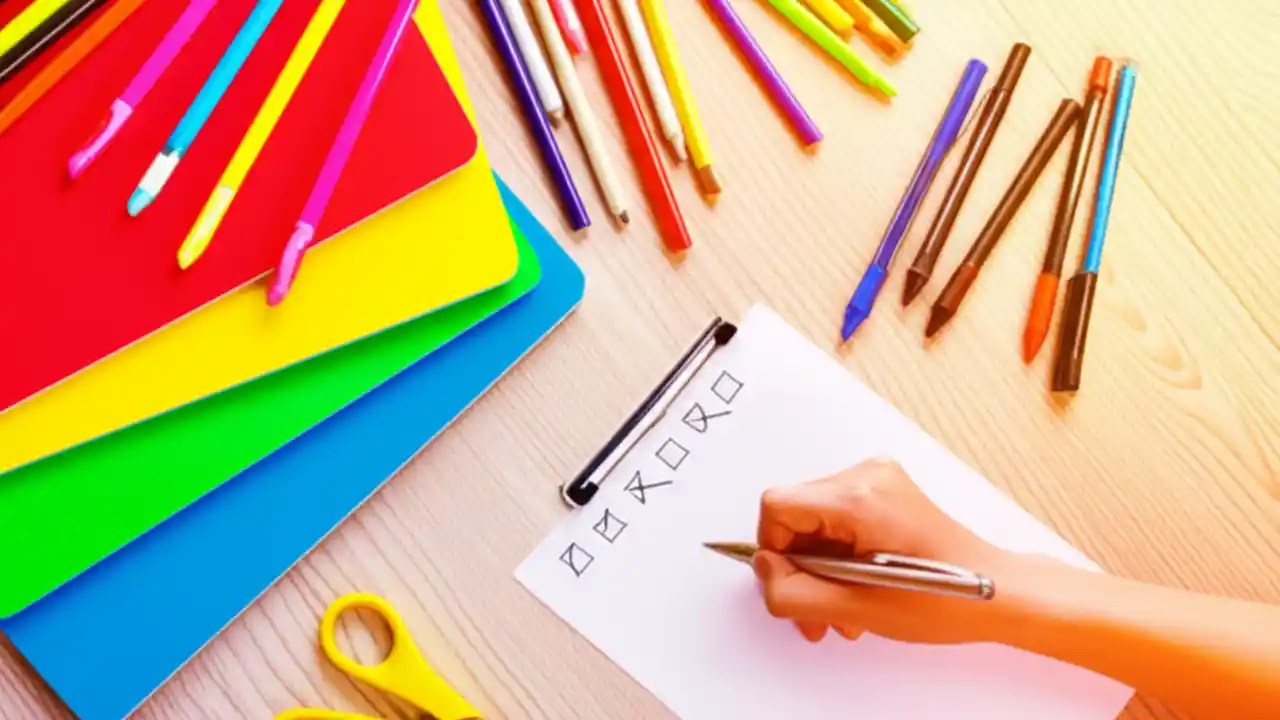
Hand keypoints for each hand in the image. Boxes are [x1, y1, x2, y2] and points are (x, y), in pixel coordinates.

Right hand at [754, 459, 1023, 644]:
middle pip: (794, 514)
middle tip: (817, 610)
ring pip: (814, 520)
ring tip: (841, 606)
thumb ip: (793, 592)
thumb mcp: (856, 607)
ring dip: (819, 567)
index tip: (792, 582)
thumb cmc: (947, 599)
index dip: (774, 550)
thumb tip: (764, 571)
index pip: (777, 506)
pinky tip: (855, 586)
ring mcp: (879, 479)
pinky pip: (836, 518)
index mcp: (860, 498)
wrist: (998, 593)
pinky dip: (837, 555)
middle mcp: (868, 476)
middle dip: (799, 567)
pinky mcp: (885, 490)